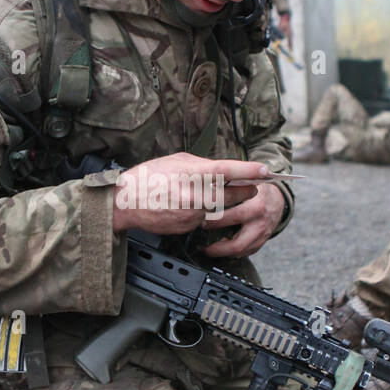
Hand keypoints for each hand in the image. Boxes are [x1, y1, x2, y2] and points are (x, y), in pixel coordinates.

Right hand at [111, 153, 266, 234]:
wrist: (125, 203)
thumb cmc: (149, 177)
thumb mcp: (176, 161)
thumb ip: (202, 165)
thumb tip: (224, 169)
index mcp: (190, 174)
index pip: (225, 171)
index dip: (247, 170)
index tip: (264, 170)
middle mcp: (193, 195)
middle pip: (230, 195)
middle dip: (245, 191)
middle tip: (253, 185)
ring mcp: (191, 214)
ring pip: (219, 209)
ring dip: (223, 202)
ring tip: (213, 192)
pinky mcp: (187, 227)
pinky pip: (204, 218)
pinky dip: (204, 212)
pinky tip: (190, 205)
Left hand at [199, 179, 286, 258]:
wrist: (277, 200)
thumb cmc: (258, 190)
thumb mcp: (247, 184)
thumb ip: (230, 188)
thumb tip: (207, 190)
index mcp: (256, 207)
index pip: (234, 217)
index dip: (216, 222)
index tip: (203, 222)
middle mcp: (260, 224)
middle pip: (237, 244)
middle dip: (217, 248)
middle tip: (203, 246)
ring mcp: (262, 236)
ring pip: (241, 252)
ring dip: (223, 253)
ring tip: (209, 249)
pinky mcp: (261, 243)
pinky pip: (245, 252)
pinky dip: (232, 252)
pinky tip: (222, 248)